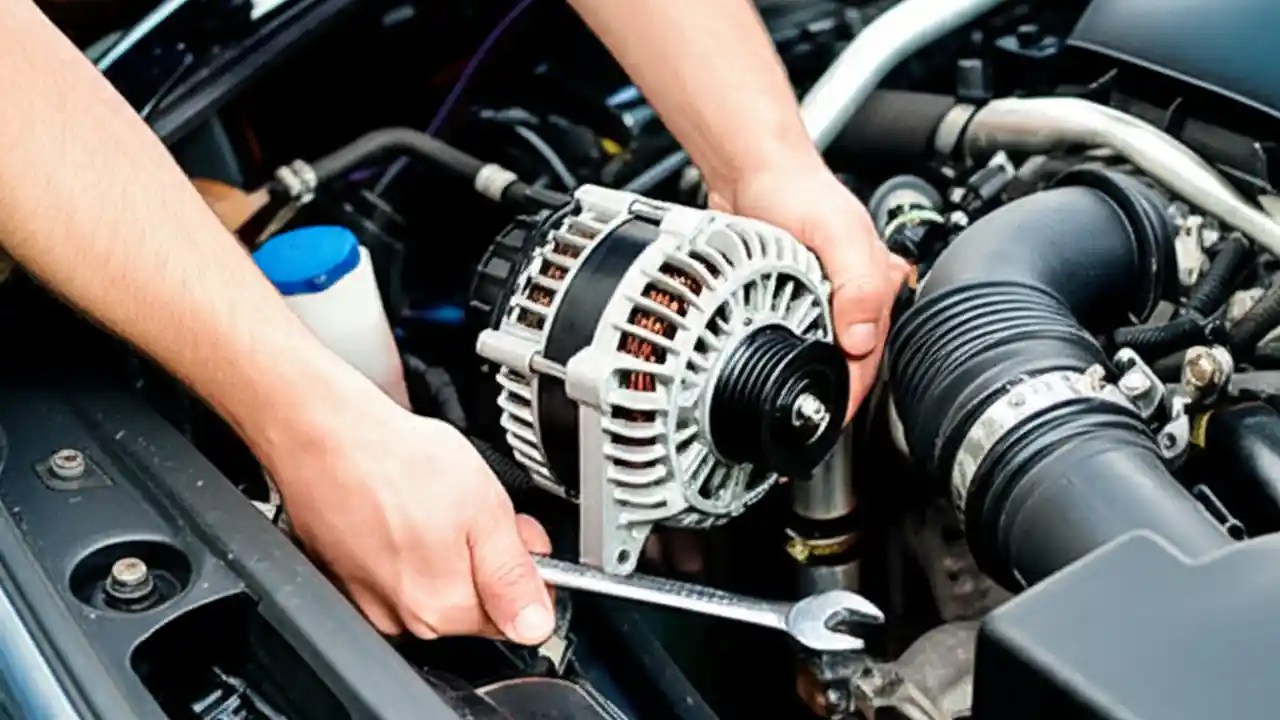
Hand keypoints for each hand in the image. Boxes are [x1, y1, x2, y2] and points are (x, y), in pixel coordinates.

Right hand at [262, 390, 555, 644]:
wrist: (325, 432)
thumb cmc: (397, 461)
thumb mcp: (485, 511)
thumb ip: (513, 575)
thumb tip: (535, 624)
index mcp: (440, 608)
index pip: (510, 618)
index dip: (526, 573)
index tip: (522, 538)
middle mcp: (398, 616)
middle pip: (468, 603)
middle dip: (484, 558)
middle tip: (477, 508)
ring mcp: (365, 597)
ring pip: (430, 584)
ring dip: (444, 550)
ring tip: (434, 499)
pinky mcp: (341, 574)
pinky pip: (391, 570)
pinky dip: (404, 544)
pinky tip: (402, 506)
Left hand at [709, 159, 909, 418]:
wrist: (752, 169)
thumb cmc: (797, 190)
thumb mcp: (835, 233)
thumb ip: (855, 283)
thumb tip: (860, 335)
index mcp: (876, 283)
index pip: (870, 356)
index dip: (851, 392)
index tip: (828, 418)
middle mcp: (854, 292)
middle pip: (850, 358)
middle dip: (831, 388)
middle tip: (805, 416)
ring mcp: (824, 294)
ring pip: (823, 349)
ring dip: (808, 371)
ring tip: (789, 397)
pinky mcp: (793, 294)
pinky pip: (795, 333)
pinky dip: (786, 351)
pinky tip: (772, 360)